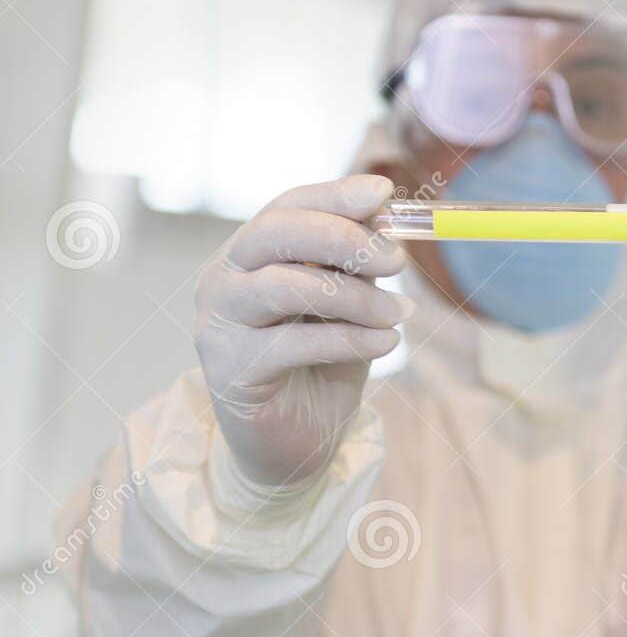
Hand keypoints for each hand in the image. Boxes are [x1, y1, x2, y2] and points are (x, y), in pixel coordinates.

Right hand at [194, 174, 410, 488]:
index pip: (287, 206)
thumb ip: (356, 262)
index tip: (384, 193)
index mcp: (249, 254)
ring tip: (399, 314)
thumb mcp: (347, 304)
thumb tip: (385, 215)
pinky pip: (294, 343)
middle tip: (398, 259)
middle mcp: (222, 279)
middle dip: (345, 239)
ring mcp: (218, 323)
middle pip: (276, 233)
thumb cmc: (319, 366)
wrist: (293, 444)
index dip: (335, 195)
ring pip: (286, 287)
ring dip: (356, 296)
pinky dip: (349, 340)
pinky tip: (386, 344)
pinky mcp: (228, 369)